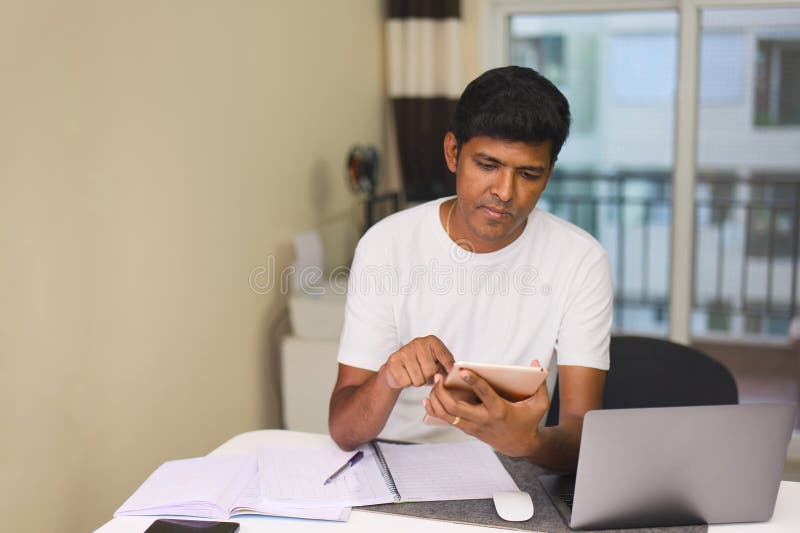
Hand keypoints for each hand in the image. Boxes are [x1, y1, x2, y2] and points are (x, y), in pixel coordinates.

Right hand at [379, 335, 455, 389]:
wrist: (396, 369)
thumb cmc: (420, 367)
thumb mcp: (436, 363)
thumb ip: (447, 366)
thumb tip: (454, 373)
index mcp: (432, 341)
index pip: (445, 357)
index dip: (447, 369)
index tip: (448, 373)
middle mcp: (418, 342)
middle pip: (431, 371)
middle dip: (428, 378)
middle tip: (424, 374)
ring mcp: (405, 350)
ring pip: (418, 378)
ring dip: (417, 382)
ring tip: (414, 375)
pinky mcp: (394, 361)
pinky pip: (406, 381)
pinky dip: (406, 383)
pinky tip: (404, 375)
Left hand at [423, 359, 549, 456]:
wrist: (519, 446)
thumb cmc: (529, 421)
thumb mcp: (540, 405)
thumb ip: (539, 384)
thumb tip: (535, 363)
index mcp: (499, 411)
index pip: (484, 395)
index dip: (474, 382)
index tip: (463, 370)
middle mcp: (483, 419)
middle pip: (456, 408)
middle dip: (443, 392)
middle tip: (438, 375)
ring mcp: (472, 426)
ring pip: (447, 415)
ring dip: (436, 399)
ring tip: (433, 383)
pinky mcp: (467, 429)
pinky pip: (447, 420)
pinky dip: (435, 410)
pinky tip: (428, 399)